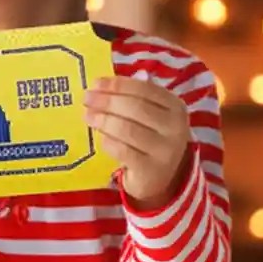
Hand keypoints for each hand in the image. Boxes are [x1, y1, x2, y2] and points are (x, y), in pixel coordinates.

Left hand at [84, 76, 191, 208]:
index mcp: (175, 107)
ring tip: (88, 116)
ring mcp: (164, 150)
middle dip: (107, 101)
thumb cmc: (150, 139)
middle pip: (136, 107)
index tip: (96, 83)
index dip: (118, 85)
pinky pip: (122, 150)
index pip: (145, 89)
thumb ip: (131, 98)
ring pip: (127, 129)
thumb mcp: (150, 116)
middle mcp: (174, 128)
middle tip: (87, 99)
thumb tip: (99, 85)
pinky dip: (108, 141)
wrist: (159, 178)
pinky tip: (101, 138)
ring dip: (103, 120)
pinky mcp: (150, 170)